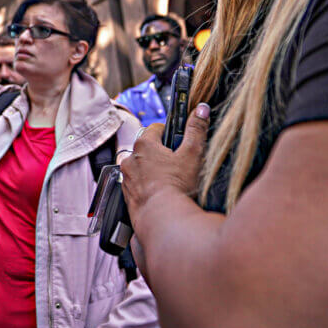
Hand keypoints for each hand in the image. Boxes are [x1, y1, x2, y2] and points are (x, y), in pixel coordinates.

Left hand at [120, 103, 210, 220]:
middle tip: (176, 164)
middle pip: (147, 148)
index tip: (178, 141)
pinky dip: (146, 186)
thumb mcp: (192, 154)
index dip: (170, 133)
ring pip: (140, 167)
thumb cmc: (176, 186)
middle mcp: (130, 159)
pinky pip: (136, 184)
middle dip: (160, 153)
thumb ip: (196, 130)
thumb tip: (201, 109)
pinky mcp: (127, 194)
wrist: (162, 218)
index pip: (156, 129)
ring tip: (168, 180)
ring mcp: (126, 177)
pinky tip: (160, 193)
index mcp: (143, 144)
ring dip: (151, 170)